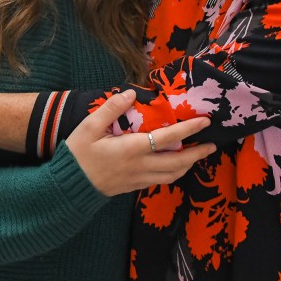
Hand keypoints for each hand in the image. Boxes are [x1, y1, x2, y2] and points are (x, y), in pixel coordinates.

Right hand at [65, 90, 215, 195]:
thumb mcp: (89, 126)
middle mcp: (141, 166)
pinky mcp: (134, 187)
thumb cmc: (78, 154)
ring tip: (197, 155)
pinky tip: (174, 165)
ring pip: (172, 175)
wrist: (68, 186)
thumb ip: (111, 109)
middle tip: (212, 144)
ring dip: (188, 165)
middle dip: (197, 153)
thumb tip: (131, 93)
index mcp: (132, 149)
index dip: (189, 129)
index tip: (205, 121)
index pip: (168, 138)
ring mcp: (138, 179)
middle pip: (178, 162)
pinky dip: (174, 172)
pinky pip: (161, 181)